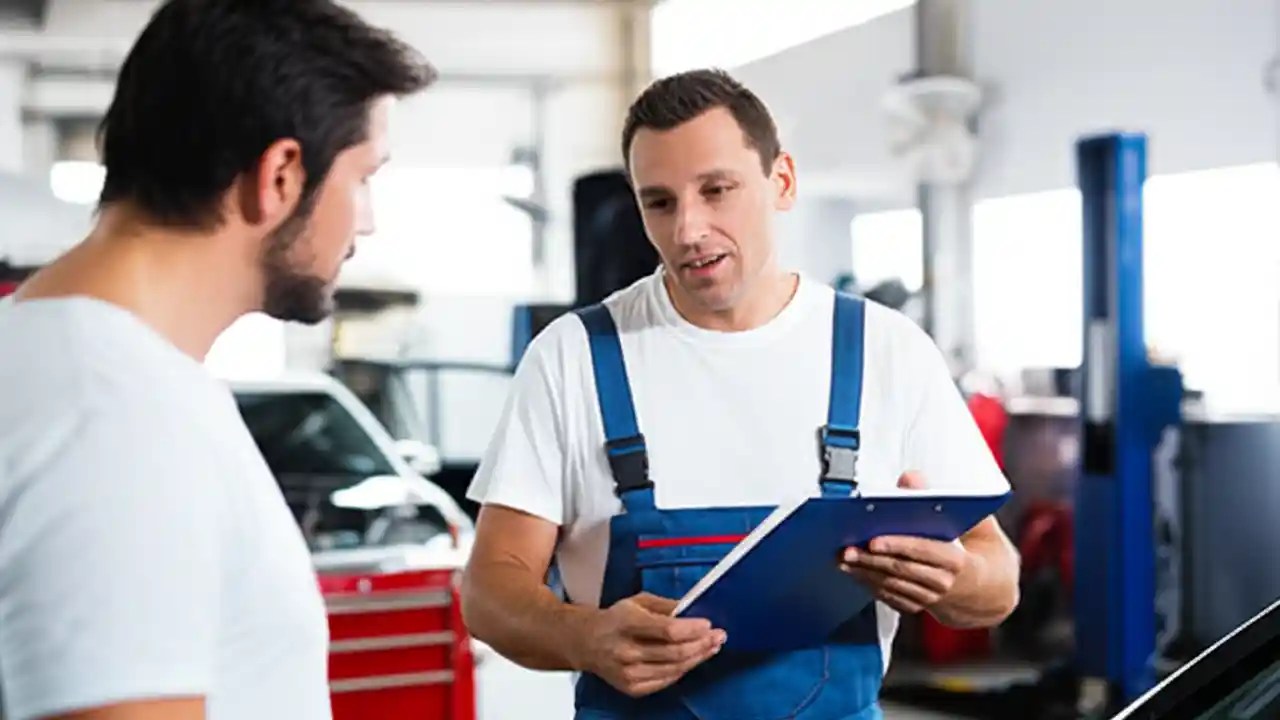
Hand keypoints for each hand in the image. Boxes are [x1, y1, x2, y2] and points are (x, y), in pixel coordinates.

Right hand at [574, 592, 725, 697]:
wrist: (587, 643)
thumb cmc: (616, 619)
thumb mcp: (637, 602)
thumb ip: (665, 605)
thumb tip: (693, 609)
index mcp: (626, 623)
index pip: (666, 630)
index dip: (691, 629)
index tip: (708, 624)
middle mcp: (626, 651)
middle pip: (674, 652)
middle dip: (702, 644)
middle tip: (719, 636)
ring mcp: (629, 673)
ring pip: (674, 669)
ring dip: (698, 658)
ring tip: (713, 647)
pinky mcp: (632, 688)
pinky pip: (666, 681)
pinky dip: (683, 670)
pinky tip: (693, 660)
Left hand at [840, 471, 969, 614]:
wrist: (985, 590)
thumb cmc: (974, 550)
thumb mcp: (968, 521)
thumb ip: (939, 498)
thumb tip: (911, 479)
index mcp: (957, 561)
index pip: (923, 551)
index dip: (898, 545)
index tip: (874, 540)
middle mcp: (943, 582)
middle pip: (901, 569)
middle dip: (871, 559)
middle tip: (848, 548)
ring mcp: (929, 597)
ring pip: (892, 585)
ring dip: (864, 572)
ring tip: (844, 559)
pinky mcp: (917, 605)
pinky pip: (890, 596)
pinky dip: (870, 584)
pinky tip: (854, 572)